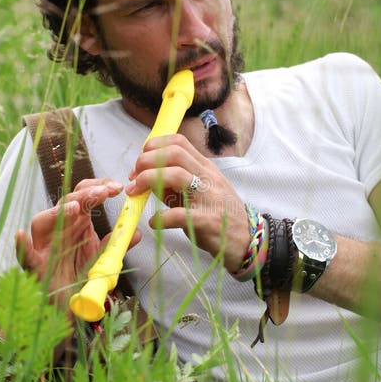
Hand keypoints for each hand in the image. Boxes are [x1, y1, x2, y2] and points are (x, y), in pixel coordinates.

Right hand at [15, 178, 139, 311]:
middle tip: (103, 193)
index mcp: (76, 222)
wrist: (69, 305)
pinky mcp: (34, 266)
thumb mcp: (103, 258)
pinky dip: (23, 245)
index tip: (117, 187)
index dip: (99, 187)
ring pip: (43, 221)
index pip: (84, 195)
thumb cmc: (82, 275)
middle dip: (85, 195)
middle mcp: (58, 228)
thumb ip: (116, 244)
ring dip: (59, 213)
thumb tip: (136, 233)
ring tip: (76, 208)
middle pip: (65, 203)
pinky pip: (25, 254)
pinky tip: (21, 236)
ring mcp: (44, 246)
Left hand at [125, 133, 248, 272]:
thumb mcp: (198, 192)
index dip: (154, 146)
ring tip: (135, 193)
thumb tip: (146, 178)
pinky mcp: (207, 220)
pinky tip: (154, 223)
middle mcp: (207, 176)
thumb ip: (173, 184)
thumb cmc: (219, 214)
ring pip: (176, 175)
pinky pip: (179, 214)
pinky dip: (161, 218)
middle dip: (146, 161)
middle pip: (174, 153)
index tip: (139, 161)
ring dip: (148, 180)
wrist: (247, 239)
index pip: (178, 142)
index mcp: (204, 167)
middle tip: (133, 177)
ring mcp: (209, 197)